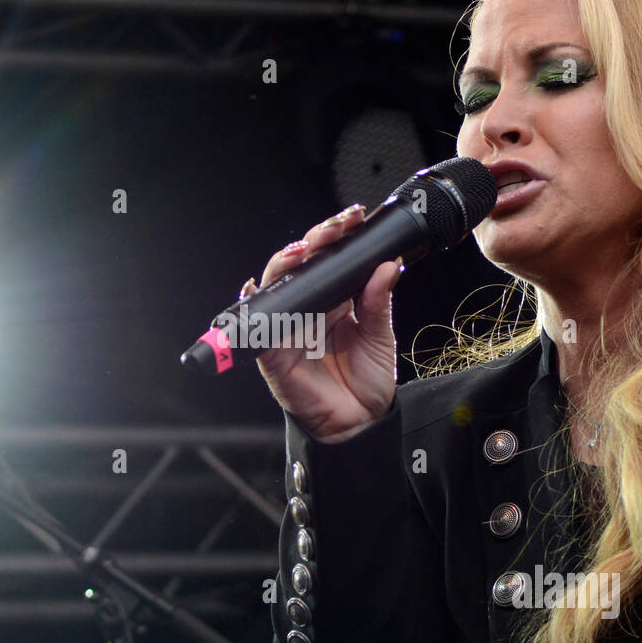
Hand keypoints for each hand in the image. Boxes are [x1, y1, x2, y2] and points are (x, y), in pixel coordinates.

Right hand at [247, 204, 402, 442]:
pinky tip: (257, 287)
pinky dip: (254, 306)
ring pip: (275, 287)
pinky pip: (257, 328)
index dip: (334, 236)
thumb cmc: (366, 382)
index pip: (326, 260)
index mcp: (331, 302)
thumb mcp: (380, 336)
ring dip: (284, 264)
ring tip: (301, 251)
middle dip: (312, 240)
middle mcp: (306, 311)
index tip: (351, 218)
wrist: (361, 424)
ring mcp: (287, 330)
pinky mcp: (273, 355)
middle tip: (333, 228)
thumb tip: (387, 265)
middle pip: (298, 266)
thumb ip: (378, 302)